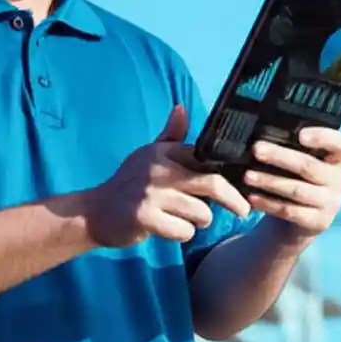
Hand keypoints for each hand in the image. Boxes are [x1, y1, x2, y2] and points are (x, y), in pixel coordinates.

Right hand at [84, 105, 251, 247]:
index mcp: (162, 152)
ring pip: (202, 212)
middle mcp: (157, 169)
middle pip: (212, 184)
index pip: (206, 158)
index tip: (241, 184)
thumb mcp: (148, 156)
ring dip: (200, 221)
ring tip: (187, 219)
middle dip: (235, 200)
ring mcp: (151, 193)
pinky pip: (184, 231)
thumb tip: (181, 108)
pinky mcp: (145, 217)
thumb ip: (170, 136)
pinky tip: (169, 229)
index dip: (228, 173)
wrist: (96, 212)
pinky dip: (183, 234)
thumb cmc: (129, 185)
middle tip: (244, 211)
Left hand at [243, 127, 340, 242]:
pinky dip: (268, 203)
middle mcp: (338, 181)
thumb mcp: (295, 163)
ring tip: (248, 176)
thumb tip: (263, 134)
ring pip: (297, 190)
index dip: (323, 137)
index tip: (300, 135)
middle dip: (280, 157)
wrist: (294, 223)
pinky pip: (290, 211)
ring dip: (270, 181)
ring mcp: (331, 204)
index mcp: (336, 160)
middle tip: (256, 150)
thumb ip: (289, 148)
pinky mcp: (319, 223)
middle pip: (310, 166)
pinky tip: (252, 198)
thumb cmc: (293, 180)